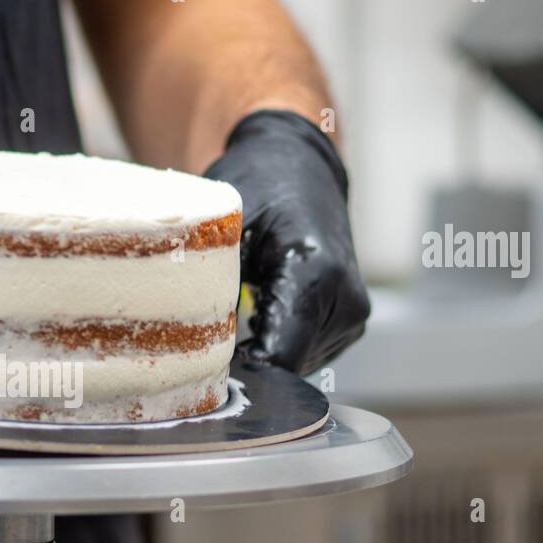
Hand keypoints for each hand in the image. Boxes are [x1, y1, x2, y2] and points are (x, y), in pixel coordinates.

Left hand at [205, 110, 370, 376]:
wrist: (300, 167)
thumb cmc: (258, 188)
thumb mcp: (224, 231)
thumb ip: (213, 289)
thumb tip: (190, 349)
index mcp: (316, 275)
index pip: (279, 360)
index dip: (239, 375)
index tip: (203, 368)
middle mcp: (345, 301)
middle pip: (286, 367)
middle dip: (246, 364)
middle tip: (208, 339)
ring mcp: (352, 315)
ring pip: (295, 365)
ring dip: (262, 353)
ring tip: (238, 315)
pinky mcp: (349, 323)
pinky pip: (305, 352)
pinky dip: (277, 343)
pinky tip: (260, 313)